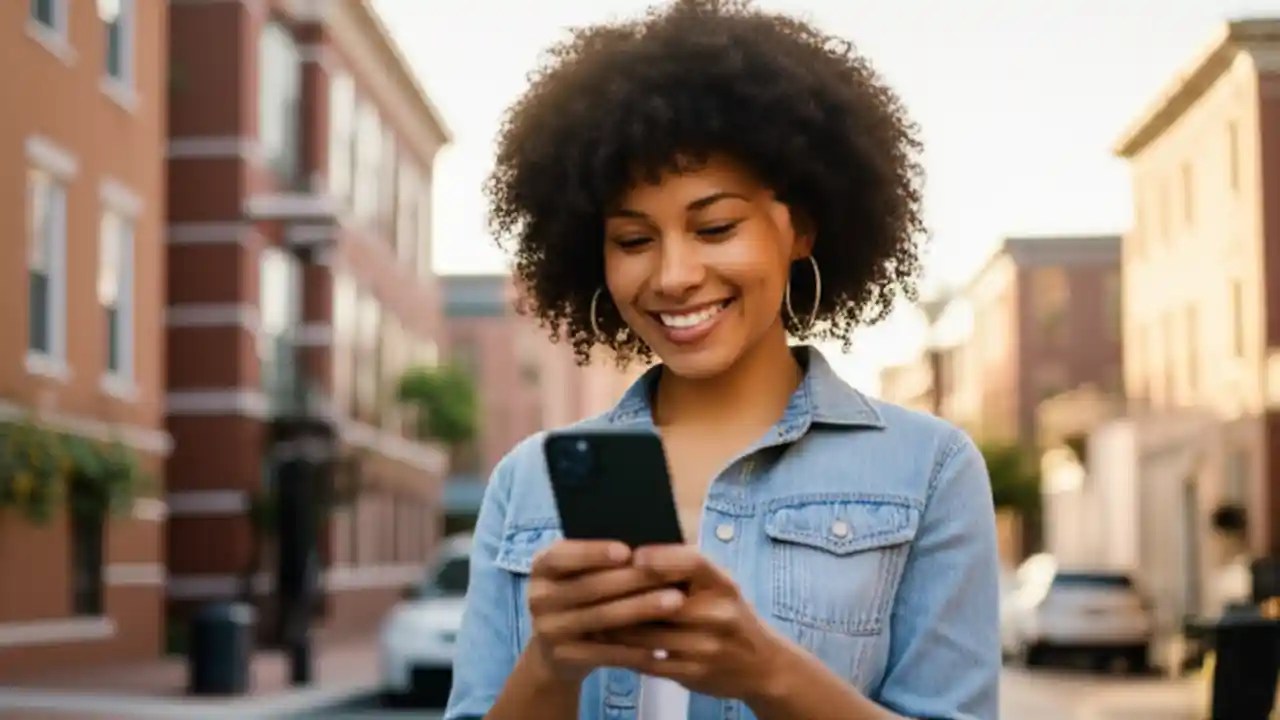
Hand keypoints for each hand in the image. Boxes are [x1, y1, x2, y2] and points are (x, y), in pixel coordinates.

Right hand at [526, 539, 687, 682]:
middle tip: (673, 573)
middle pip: (590, 587)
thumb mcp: (581, 572)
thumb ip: (607, 557)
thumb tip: (653, 539)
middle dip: (634, 579)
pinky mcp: (563, 658)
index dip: (594, 553)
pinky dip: (635, 649)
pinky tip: (663, 642)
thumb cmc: (583, 595)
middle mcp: (539, 596)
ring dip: (642, 609)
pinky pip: (605, 653)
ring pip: (602, 618)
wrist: (555, 650)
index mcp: (543, 565)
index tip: (627, 551)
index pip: (563, 555)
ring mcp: (548, 630)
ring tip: (677, 601)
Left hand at [603, 544, 792, 700]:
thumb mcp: (720, 587)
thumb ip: (687, 570)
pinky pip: (651, 662)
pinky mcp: (694, 673)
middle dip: (625, 596)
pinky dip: (625, 652)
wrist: (762, 665)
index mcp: (723, 585)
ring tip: (589, 615)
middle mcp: (718, 615)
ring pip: (649, 636)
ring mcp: (707, 647)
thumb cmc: (730, 616)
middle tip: (592, 585)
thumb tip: (637, 550)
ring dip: (616, 627)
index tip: (634, 555)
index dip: (662, 557)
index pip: (693, 562)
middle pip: (663, 602)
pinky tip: (606, 643)